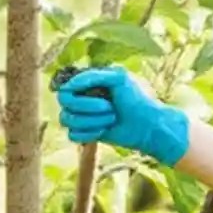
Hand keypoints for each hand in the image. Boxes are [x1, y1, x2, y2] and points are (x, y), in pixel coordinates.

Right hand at [55, 66, 189, 166]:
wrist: (148, 125)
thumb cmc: (136, 98)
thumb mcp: (119, 78)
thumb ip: (92, 76)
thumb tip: (68, 85)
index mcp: (88, 83)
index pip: (64, 86)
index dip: (71, 90)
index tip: (87, 92)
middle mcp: (81, 98)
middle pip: (65, 103)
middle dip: (87, 106)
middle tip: (109, 106)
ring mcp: (83, 116)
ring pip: (67, 120)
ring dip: (92, 120)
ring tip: (111, 118)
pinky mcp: (86, 133)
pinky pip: (73, 135)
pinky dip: (89, 133)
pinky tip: (104, 131)